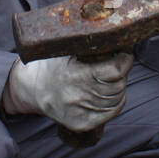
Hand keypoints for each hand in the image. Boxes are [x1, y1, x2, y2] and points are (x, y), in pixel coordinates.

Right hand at [3, 52, 135, 131]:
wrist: (34, 90)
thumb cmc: (53, 66)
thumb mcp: (64, 50)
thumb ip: (86, 42)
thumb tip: (112, 34)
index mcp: (75, 75)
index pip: (115, 70)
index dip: (124, 61)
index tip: (124, 55)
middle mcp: (78, 96)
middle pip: (118, 84)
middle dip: (121, 72)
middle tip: (116, 65)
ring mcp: (81, 112)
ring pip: (118, 98)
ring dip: (118, 87)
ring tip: (109, 79)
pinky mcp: (83, 123)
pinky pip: (112, 111)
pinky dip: (116, 101)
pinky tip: (109, 92)